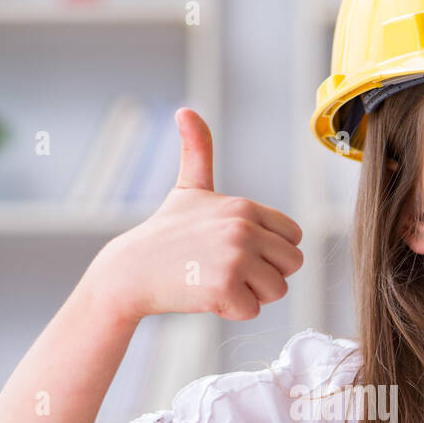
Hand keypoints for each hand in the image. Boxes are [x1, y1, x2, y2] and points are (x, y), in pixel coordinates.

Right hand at [95, 108, 303, 322]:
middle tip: (228, 270)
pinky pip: (252, 311)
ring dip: (250, 294)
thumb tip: (185, 111)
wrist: (130, 271)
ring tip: (216, 280)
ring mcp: (235, 258)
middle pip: (292, 265)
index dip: (270, 251)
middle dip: (266, 275)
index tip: (238, 250)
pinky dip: (231, 310)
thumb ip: (198, 151)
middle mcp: (243, 228)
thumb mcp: (187, 188)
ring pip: (277, 291)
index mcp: (244, 206)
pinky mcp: (225, 288)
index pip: (293, 237)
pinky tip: (205, 294)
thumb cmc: (164, 234)